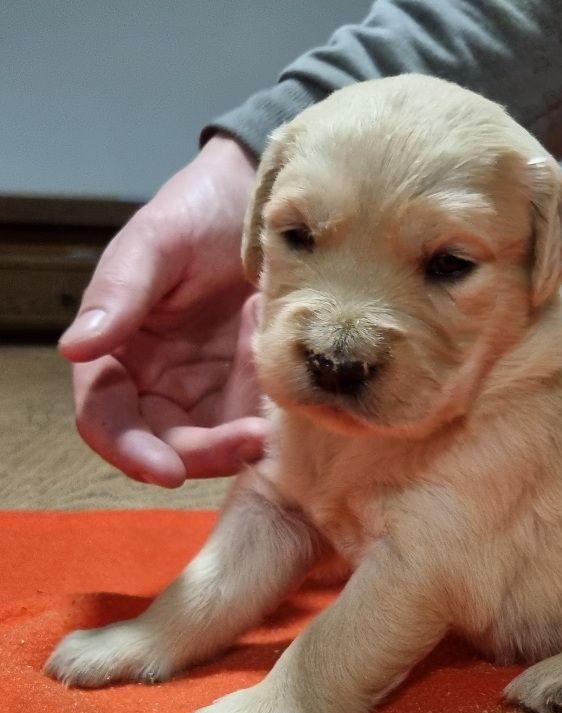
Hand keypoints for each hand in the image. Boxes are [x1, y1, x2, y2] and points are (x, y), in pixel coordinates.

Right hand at [59, 135, 268, 486]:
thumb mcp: (157, 244)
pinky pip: (255, 422)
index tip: (167, 469)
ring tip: (272, 431)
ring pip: (214, 445)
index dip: (130, 450)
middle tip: (247, 443)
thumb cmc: (199, 212)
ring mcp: (210, 387)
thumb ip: (120, 293)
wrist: (263, 199)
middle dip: (200, 456)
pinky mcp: (254, 386)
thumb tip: (77, 347)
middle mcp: (159, 379)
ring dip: (238, 449)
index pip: (107, 418)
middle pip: (164, 444)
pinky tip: (289, 412)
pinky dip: (268, 428)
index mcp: (119, 352)